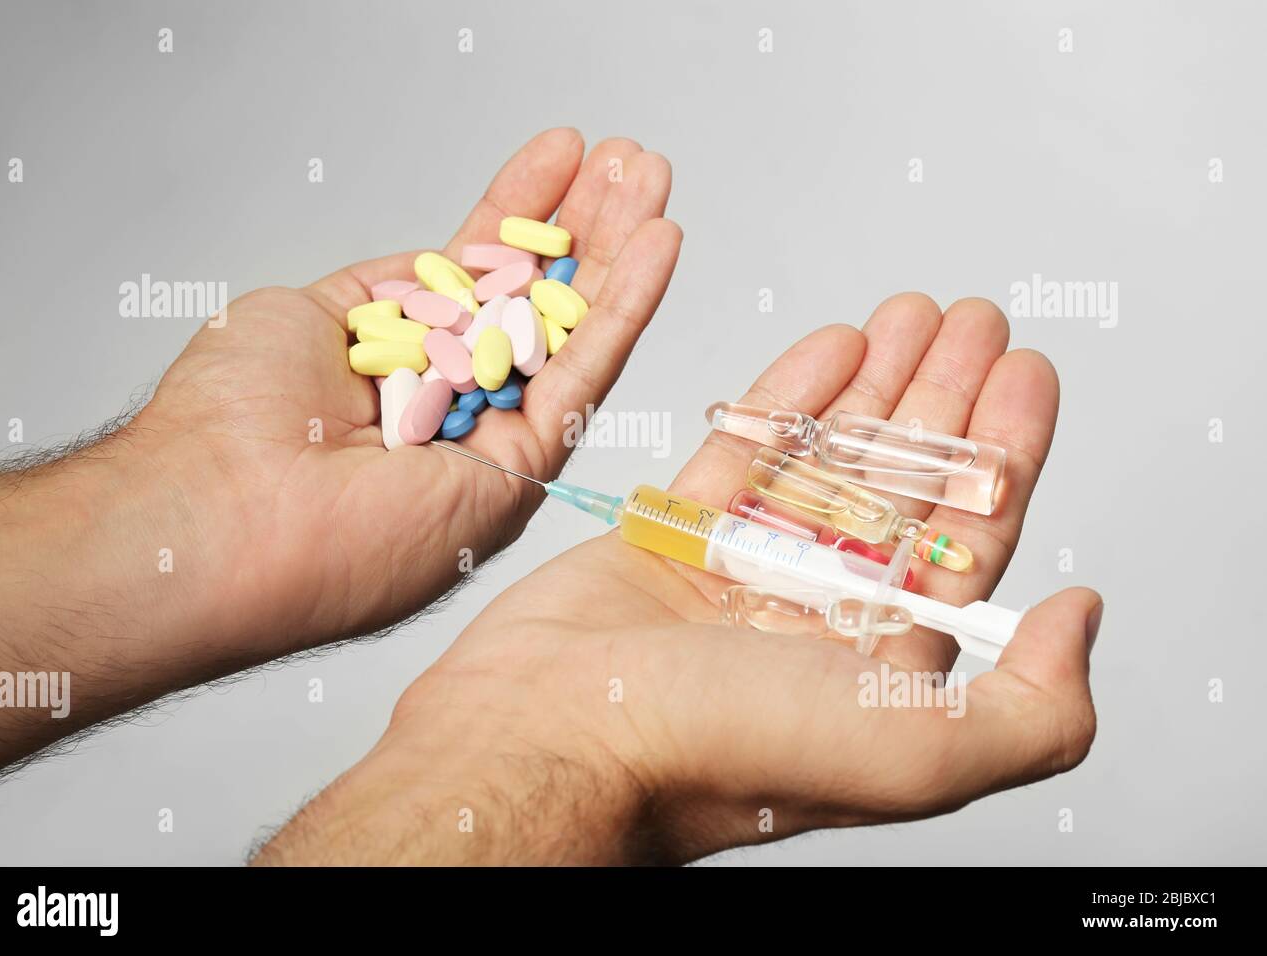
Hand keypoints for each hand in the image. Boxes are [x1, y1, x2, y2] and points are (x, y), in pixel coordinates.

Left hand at [0, 128, 679, 781]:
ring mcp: (491, 441)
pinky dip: (626, 308)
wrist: (221, 507)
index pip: (478, 277)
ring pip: (573, 335)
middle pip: (538, 302)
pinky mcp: (521, 474)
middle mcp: (453, 406)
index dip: (519, 211)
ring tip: (654, 177)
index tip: (561, 153)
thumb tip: (439, 262)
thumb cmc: (232, 421)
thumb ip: (392, 290)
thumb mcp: (313, 314)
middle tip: (631, 161)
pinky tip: (656, 245)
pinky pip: (584, 378)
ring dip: (620, 252)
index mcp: (404, 367)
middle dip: (586, 225)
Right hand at [255, 295, 1101, 864]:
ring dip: (875, 384)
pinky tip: (828, 346)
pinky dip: (788, 397)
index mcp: (882, 662)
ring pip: (826, 459)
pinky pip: (743, 454)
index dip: (1006, 448)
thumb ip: (1031, 707)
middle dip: (944, 395)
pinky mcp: (675, 540)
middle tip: (970, 319)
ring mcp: (744, 574)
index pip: (965, 534)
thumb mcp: (916, 752)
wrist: (552, 735)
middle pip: (902, 483)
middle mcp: (818, 617)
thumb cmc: (718, 752)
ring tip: (910, 313)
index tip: (1022, 370)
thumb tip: (1080, 621)